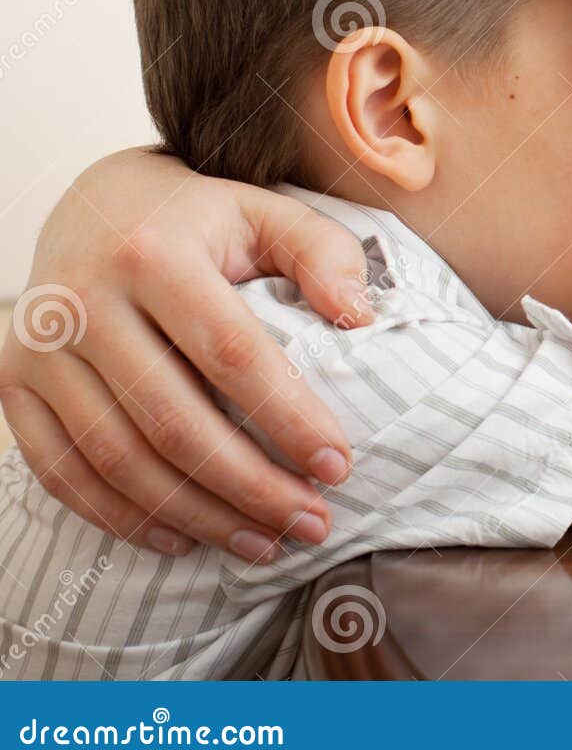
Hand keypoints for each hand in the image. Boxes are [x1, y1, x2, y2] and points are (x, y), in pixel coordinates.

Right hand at [0, 149, 368, 559]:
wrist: (92, 206)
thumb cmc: (200, 220)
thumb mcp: (268, 213)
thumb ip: (324, 253)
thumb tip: (360, 317)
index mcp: (152, 255)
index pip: (232, 354)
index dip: (289, 417)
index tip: (339, 466)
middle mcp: (83, 304)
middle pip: (174, 421)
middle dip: (251, 486)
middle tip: (313, 524)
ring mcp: (39, 350)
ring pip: (118, 460)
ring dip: (196, 515)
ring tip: (264, 543)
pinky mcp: (12, 386)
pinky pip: (62, 471)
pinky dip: (122, 516)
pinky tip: (184, 539)